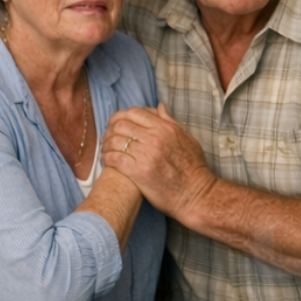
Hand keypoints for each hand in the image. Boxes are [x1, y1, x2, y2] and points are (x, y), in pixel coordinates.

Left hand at [101, 103, 215, 218]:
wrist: (195, 193)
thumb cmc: (193, 167)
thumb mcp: (187, 138)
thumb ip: (171, 121)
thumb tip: (160, 107)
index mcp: (165, 128)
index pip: (134, 112)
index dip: (120, 116)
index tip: (116, 123)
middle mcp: (154, 138)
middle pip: (121, 124)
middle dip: (110, 129)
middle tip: (107, 137)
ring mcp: (146, 154)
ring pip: (115, 141)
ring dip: (106, 144)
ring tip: (105, 149)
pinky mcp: (138, 171)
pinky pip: (114, 158)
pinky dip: (106, 158)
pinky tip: (107, 161)